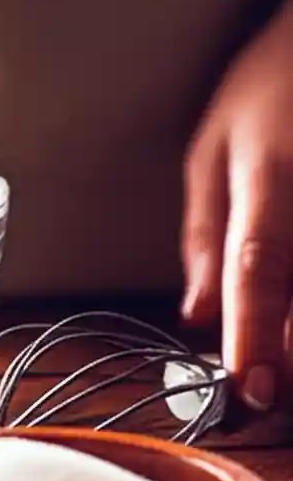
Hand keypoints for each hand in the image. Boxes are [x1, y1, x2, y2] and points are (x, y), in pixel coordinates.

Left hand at [182, 1, 292, 411]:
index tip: (249, 389)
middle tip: (268, 394)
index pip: (259, 260)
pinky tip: (290, 324)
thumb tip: (197, 318)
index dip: (256, 329)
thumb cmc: (272, 86)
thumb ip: (204, 235)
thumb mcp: (214, 147)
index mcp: (269, 173)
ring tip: (282, 364)